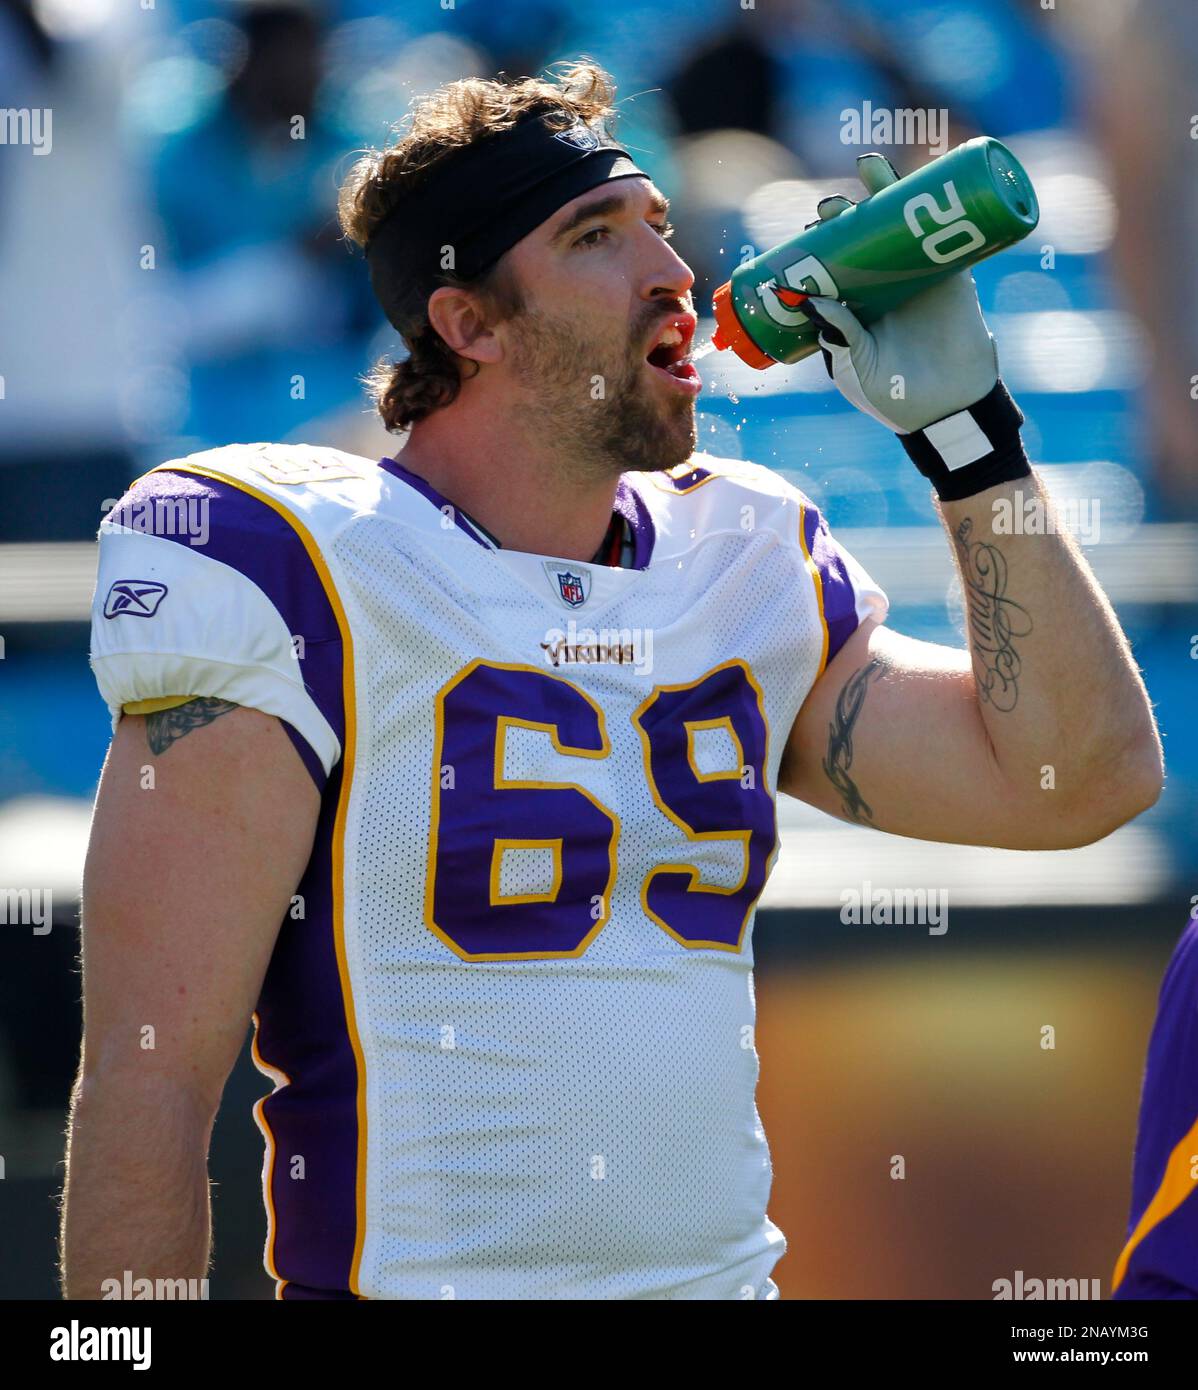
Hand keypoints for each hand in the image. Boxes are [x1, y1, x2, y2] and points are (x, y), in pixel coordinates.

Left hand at [801, 153, 999, 433]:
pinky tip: (926, 177)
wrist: (945, 411)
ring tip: (870, 167)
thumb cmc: (891, 398)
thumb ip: (836, 336)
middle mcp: (883, 286)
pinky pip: (948, 232)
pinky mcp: (953, 276)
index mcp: (853, 307)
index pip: (832, 264)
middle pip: (863, 236)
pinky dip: (940, 202)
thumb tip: (808, 300)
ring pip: (902, 224)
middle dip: (845, 215)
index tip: (804, 234)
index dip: (819, 245)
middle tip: (830, 208)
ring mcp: (918, 277)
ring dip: (887, 192)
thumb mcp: (852, 369)